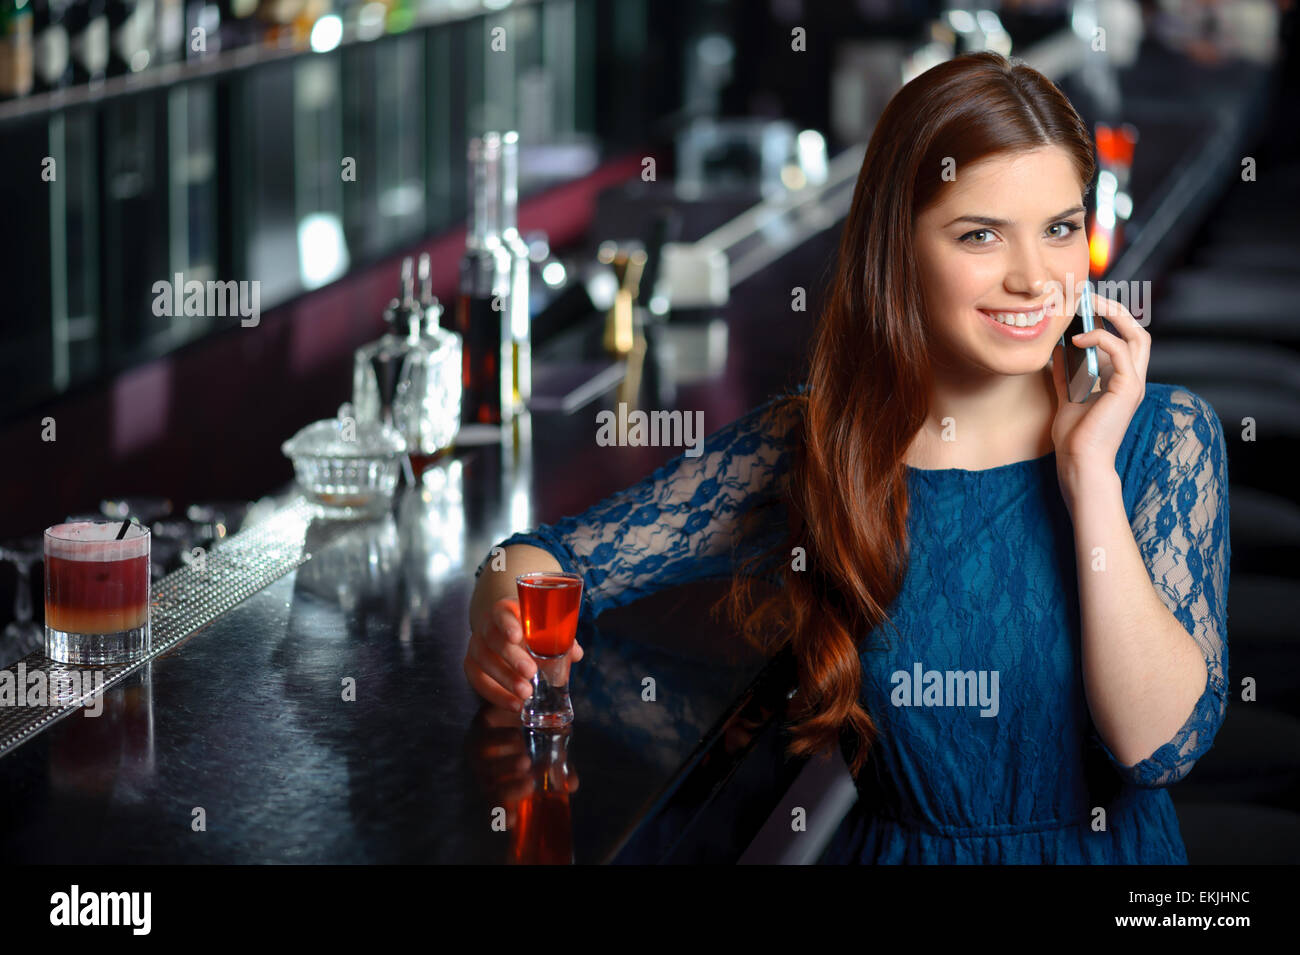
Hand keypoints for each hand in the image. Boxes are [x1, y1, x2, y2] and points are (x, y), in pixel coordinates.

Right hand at [463, 596, 584, 710]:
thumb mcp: (541, 623)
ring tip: (526, 694)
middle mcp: (486, 626)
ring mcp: (476, 645)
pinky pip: (478, 681)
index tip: (517, 636)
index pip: (502, 613)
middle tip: (531, 672)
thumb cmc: (527, 625)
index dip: (507, 624)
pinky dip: (496, 695)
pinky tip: (514, 704)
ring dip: (505, 680)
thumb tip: (575, 654)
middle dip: (512, 658)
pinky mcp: (471, 664)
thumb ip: (558, 635)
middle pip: (493, 639)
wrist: (501, 625)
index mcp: (505, 610)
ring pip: (483, 662)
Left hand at [1049, 289, 1149, 486]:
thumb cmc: (1074, 436)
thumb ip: (1065, 372)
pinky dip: (1101, 339)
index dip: (1108, 319)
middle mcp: (1132, 378)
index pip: (1124, 338)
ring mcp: (1133, 383)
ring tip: (1086, 307)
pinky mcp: (1128, 389)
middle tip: (1088, 297)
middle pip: (1137, 331)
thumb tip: (1056, 349)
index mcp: (1121, 379)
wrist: (1079, 461)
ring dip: (1112, 316)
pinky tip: (1077, 340)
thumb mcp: (1066, 395)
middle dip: (1115, 310)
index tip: (1083, 305)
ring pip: (1137, 335)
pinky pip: (1121, 351)